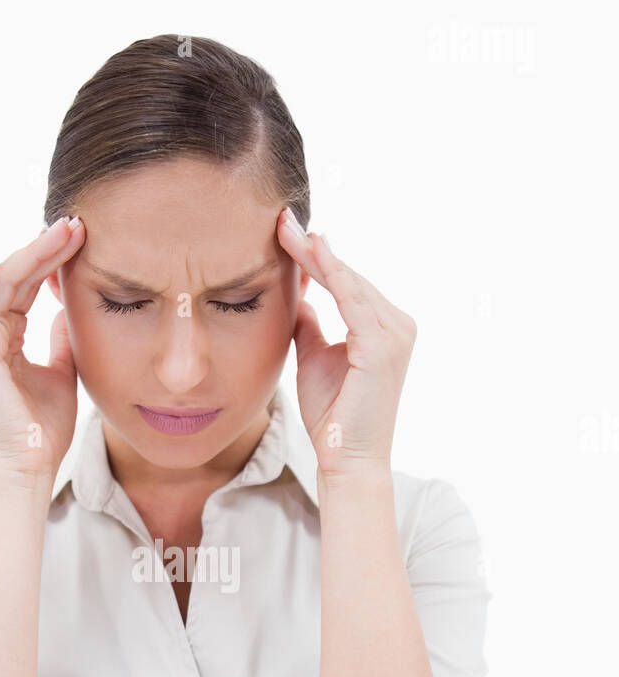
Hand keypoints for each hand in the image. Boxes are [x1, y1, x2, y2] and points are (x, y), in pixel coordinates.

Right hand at [0, 216, 84, 481]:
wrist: (28, 465)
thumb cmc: (42, 429)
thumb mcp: (62, 373)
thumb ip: (62, 341)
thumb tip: (69, 311)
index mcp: (5, 339)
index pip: (27, 286)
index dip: (52, 261)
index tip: (81, 238)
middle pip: (15, 276)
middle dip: (47, 248)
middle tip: (78, 223)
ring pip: (2, 278)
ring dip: (33, 250)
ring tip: (65, 227)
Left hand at [277, 207, 416, 476]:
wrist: (346, 458)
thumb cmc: (332, 414)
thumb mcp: (315, 355)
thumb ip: (311, 322)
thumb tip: (298, 290)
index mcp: (383, 326)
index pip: (344, 281)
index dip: (314, 255)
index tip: (283, 230)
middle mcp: (397, 325)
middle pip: (348, 275)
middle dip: (312, 247)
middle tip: (280, 218)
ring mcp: (395, 335)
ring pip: (349, 282)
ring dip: (317, 254)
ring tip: (285, 229)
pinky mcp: (383, 347)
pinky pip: (353, 300)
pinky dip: (333, 273)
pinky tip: (311, 251)